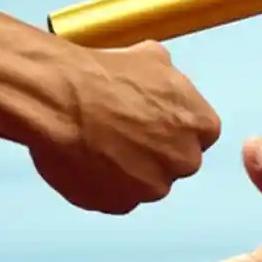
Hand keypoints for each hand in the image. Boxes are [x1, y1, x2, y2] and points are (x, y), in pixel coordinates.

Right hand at [31, 41, 221, 214]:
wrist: (61, 101)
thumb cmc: (105, 75)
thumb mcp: (152, 57)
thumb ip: (171, 82)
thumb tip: (166, 84)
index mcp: (201, 125)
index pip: (200, 133)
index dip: (172, 125)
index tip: (150, 119)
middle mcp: (185, 160)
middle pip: (176, 160)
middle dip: (155, 150)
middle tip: (123, 131)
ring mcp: (153, 187)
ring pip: (146, 182)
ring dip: (129, 169)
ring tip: (98, 143)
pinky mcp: (120, 204)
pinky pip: (117, 197)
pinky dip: (104, 184)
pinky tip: (85, 160)